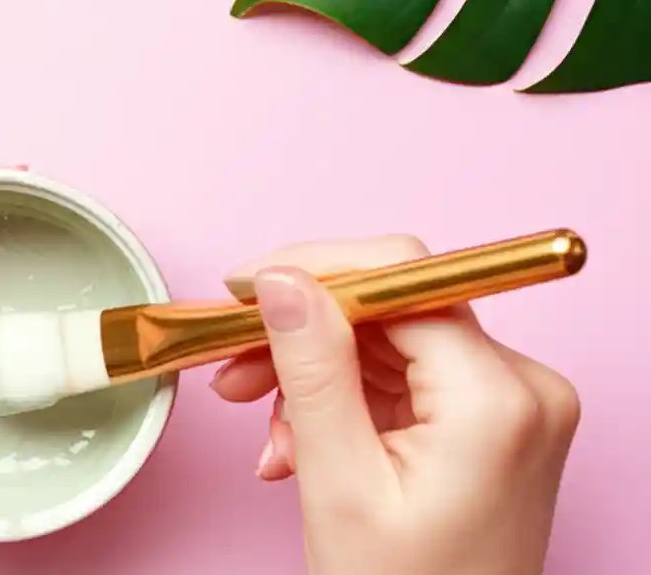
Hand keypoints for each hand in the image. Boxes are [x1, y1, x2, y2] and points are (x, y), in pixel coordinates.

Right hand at [212, 236, 580, 574]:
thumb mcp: (339, 483)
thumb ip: (313, 370)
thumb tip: (282, 280)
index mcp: (497, 399)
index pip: (401, 279)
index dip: (312, 270)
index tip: (242, 287)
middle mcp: (522, 387)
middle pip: (390, 308)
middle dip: (303, 334)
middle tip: (231, 365)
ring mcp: (509, 405)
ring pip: (387, 341)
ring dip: (314, 374)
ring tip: (265, 428)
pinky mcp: (488, 422)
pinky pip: (400, 378)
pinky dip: (342, 401)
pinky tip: (300, 443)